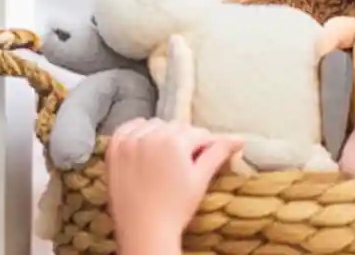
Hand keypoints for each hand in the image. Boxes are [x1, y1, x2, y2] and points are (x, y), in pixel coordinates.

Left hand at [106, 119, 241, 254]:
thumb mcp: (201, 179)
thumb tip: (240, 138)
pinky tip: (143, 146)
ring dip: (160, 134)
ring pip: (153, 125)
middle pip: (176, 127)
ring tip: (164, 157)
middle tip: (184, 162)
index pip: (198, 133)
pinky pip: (128, 128)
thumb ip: (218, 153)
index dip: (205, 145)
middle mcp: (150, 134)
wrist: (143, 230)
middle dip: (184, 140)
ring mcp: (129, 141)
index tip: (205, 158)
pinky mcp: (114, 149)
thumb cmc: (176, 207)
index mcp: (175, 140)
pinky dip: (136, 132)